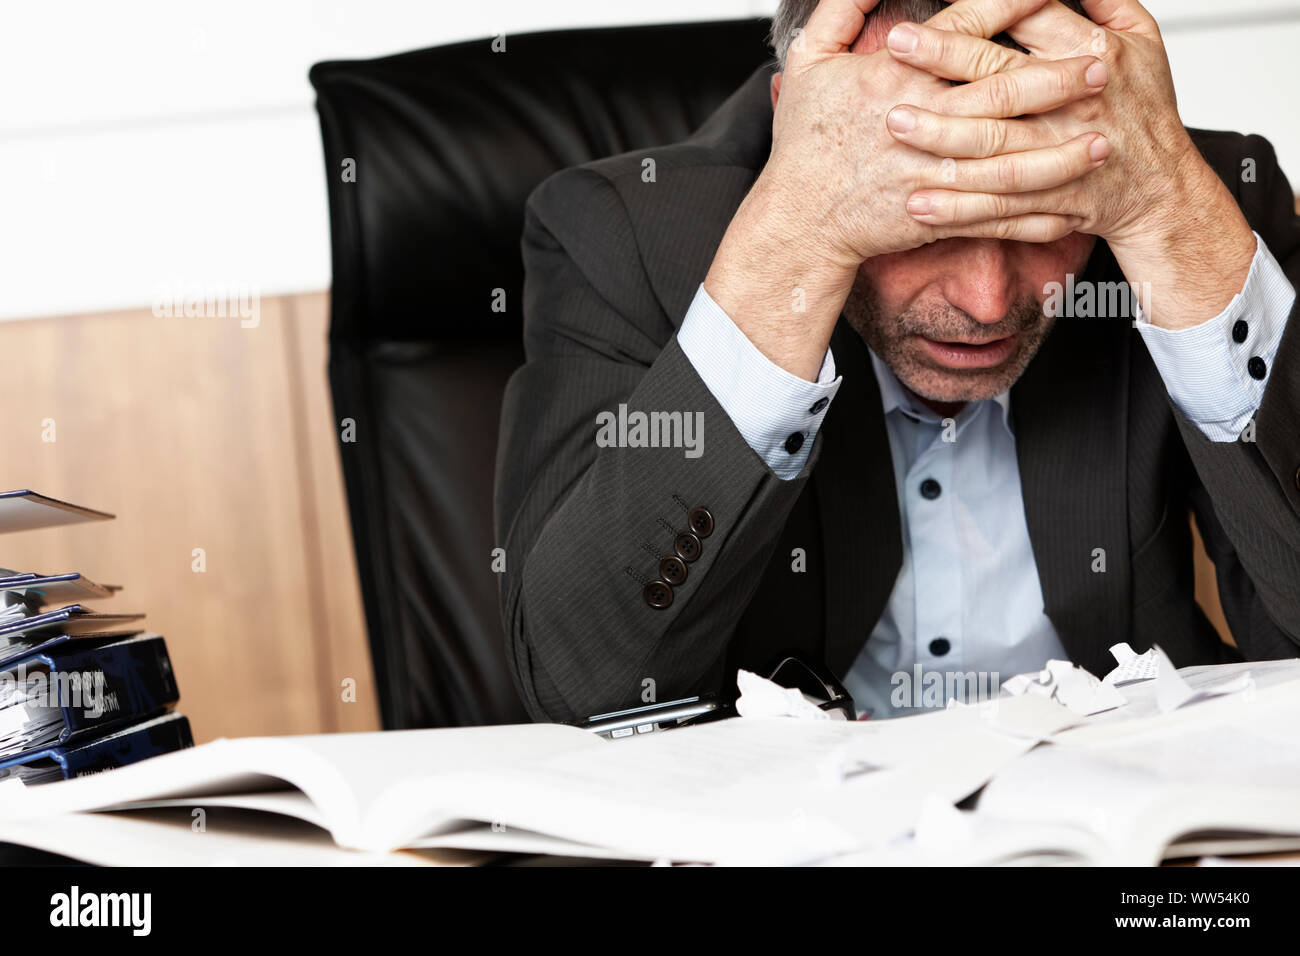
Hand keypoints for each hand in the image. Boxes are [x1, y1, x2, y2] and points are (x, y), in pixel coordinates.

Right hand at [704, 0, 1111, 377]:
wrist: (798, 219)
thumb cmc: (803, 144)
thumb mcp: (809, 62)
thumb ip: (842, 9)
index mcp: (893, 80)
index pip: (965, 31)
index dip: (1011, 4)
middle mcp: (919, 124)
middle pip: (1001, 93)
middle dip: (1056, 80)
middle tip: (1101, 67)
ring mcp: (930, 174)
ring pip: (1008, 160)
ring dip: (1059, 153)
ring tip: (1104, 140)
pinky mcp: (935, 216)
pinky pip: (993, 217)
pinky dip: (1032, 217)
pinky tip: (1068, 207)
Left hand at [885, 0, 1256, 325]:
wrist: (1160, 188)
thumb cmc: (1143, 107)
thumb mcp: (1142, 36)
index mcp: (1093, 54)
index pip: (1029, 19)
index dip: (980, 9)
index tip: (935, 10)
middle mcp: (1075, 105)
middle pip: (1002, 80)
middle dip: (944, 64)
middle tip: (895, 48)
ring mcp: (1062, 157)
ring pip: (995, 148)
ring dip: (941, 139)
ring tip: (894, 125)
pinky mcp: (1051, 202)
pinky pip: (999, 208)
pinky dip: (958, 209)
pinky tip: (919, 203)